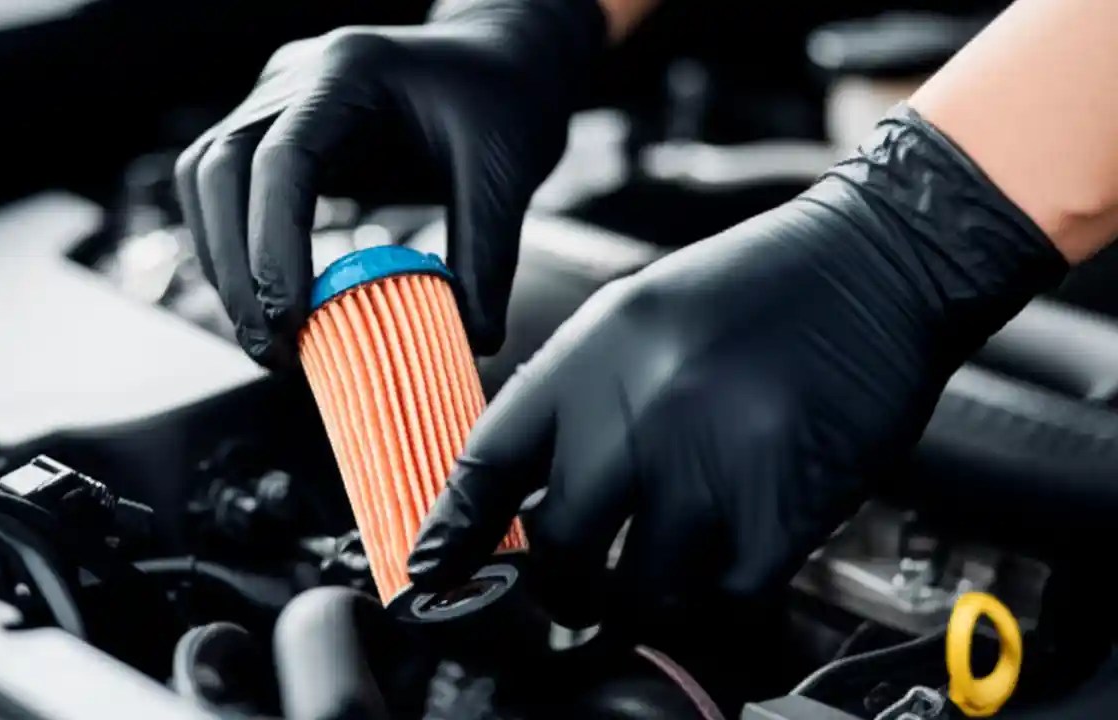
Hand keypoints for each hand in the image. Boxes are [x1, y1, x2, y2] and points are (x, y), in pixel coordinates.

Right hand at [174, 0, 606, 369]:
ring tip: (268, 340)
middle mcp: (296, 77)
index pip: (282, 159)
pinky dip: (237, 247)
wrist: (498, 60)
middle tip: (272, 352)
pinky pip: (227, 187)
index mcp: (350, 71)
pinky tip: (273, 301)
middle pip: (219, 169)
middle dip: (234, 270)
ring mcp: (276, 99)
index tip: (292, 324)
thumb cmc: (503, 102)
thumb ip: (486, 258)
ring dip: (224, 264)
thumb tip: (472, 344)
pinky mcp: (276, 128)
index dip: (274, 248)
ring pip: (206, 178)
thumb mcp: (504, 175)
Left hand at [407, 107, 1067, 628]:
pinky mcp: (785, 509)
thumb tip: (526, 480)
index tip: (433, 570)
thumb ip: (576, 392)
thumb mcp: (636, 313)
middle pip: (561, 551)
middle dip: (561, 588)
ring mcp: (713, 465)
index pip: (488, 462)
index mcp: (591, 356)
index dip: (453, 530)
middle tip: (574, 591)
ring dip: (641, 603)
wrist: (874, 263)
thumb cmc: (752, 289)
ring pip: (641, 594)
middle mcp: (640, 411)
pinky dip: (716, 603)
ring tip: (654, 581)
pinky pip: (725, 600)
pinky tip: (721, 571)